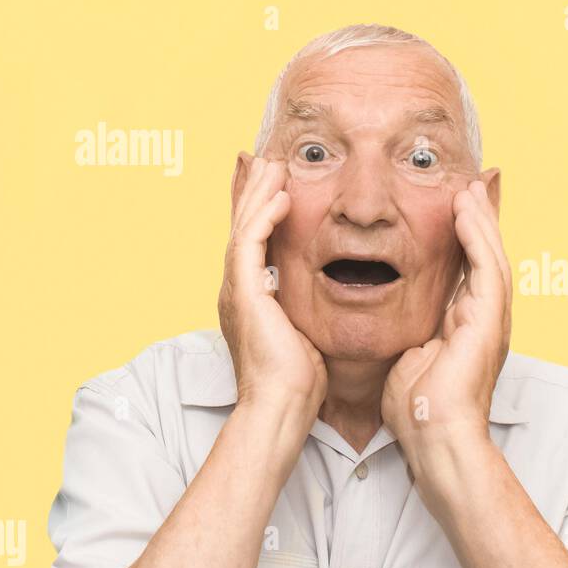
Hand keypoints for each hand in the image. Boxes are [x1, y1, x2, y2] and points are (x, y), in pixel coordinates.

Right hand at [219, 153, 326, 420]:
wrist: (281, 407)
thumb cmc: (300, 383)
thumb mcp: (306, 333)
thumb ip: (307, 310)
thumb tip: (330, 296)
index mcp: (251, 298)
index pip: (253, 243)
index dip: (260, 211)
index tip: (272, 184)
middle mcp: (238, 290)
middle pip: (243, 227)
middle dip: (252, 192)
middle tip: (263, 159)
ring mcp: (237, 291)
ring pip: (244, 227)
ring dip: (258, 193)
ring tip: (272, 164)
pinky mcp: (245, 294)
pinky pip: (250, 243)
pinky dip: (263, 217)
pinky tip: (280, 196)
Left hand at [382, 174, 509, 499]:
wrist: (435, 437)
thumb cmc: (419, 411)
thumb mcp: (410, 358)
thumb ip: (411, 335)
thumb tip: (398, 326)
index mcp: (466, 326)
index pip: (467, 271)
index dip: (463, 240)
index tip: (452, 210)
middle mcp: (485, 319)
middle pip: (486, 257)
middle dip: (479, 221)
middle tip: (470, 187)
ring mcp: (492, 319)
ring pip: (492, 255)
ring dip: (481, 220)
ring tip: (469, 189)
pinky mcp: (489, 320)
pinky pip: (487, 267)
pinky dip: (478, 237)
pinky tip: (467, 212)